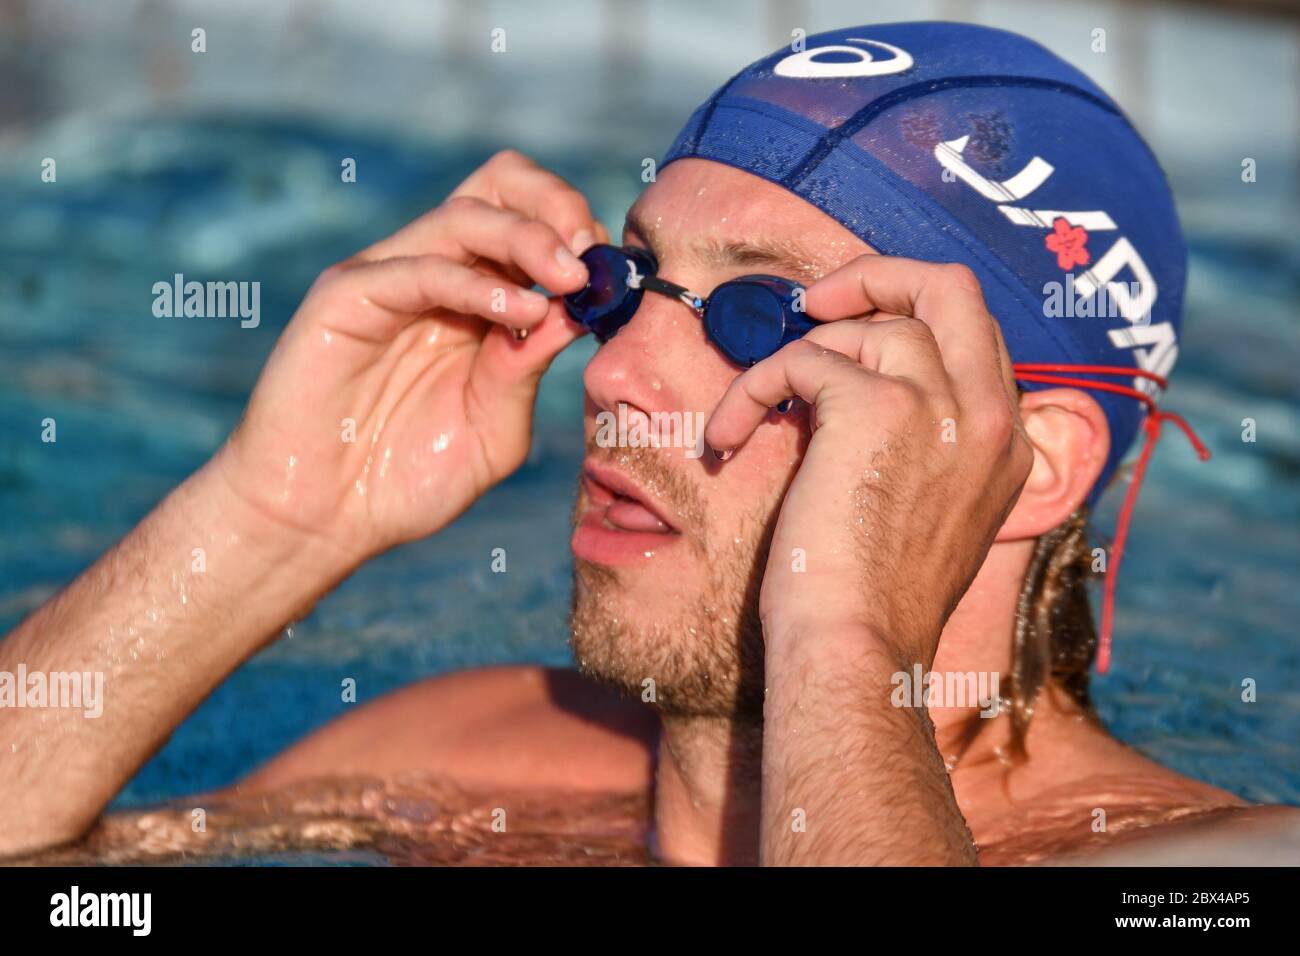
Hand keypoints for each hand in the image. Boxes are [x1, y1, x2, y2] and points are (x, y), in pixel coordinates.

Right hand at [215, 150, 606, 571]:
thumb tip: (577, 307)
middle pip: (499, 187)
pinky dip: (478, 283)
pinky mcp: (347, 296)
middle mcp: (435, 274)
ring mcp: (389, 279)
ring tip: (569, 279)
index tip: (613, 274)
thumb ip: (528, 369)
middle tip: (590, 256)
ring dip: (529, 238)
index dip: (576, 234)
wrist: (323, 519)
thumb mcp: (494, 429)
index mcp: (475, 299)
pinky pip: (422, 268)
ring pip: (466, 215)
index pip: (531, 221)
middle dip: (556, 207)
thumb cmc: (407, 481)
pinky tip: (520, 313)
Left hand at [705, 256, 1031, 662]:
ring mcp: (944, 405)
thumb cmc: (875, 602)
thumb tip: (858, 397)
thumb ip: (926, 452)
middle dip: (878, 277)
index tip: (850, 342)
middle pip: (952, 286)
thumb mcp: (930, 519)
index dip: (906, 323)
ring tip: (757, 411)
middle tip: (817, 306)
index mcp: (1009, 445)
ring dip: (799, 354)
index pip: (974, 339)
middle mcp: (992, 415)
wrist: (859, 648)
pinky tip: (728, 436)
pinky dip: (753, 388)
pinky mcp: (879, 407)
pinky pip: (802, 357)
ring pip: (870, 321)